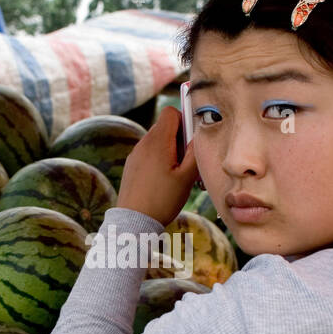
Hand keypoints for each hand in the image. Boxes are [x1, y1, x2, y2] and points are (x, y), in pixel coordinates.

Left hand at [116, 105, 199, 226]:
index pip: (171, 112)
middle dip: (180, 138)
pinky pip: (149, 152)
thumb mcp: (187, 177)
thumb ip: (196, 152)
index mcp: (158, 141)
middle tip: (188, 161)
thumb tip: (201, 134)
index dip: (185, 120)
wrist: (133, 221)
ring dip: (171, 149)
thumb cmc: (162, 200)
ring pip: (157, 140)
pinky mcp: (132, 165)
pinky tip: (164, 179)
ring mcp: (135, 154)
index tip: (192, 140)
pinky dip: (160, 159)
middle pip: (165, 126)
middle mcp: (143, 143)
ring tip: (177, 173)